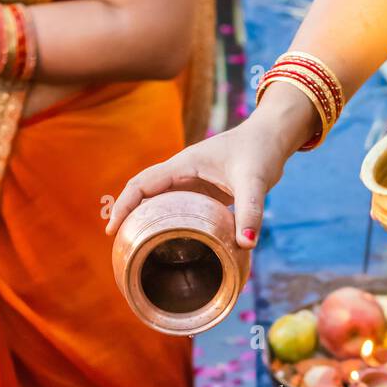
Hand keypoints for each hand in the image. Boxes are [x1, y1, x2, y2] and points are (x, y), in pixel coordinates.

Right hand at [106, 90, 312, 246]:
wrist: (273, 137)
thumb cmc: (262, 151)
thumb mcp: (256, 181)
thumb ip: (251, 212)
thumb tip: (246, 245)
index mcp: (183, 165)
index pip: (141, 184)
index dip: (124, 205)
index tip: (113, 230)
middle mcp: (182, 173)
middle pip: (142, 194)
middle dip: (127, 216)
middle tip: (121, 246)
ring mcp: (191, 183)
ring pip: (157, 202)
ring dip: (144, 221)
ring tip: (136, 249)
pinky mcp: (202, 193)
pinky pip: (176, 209)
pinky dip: (166, 224)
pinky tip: (167, 244)